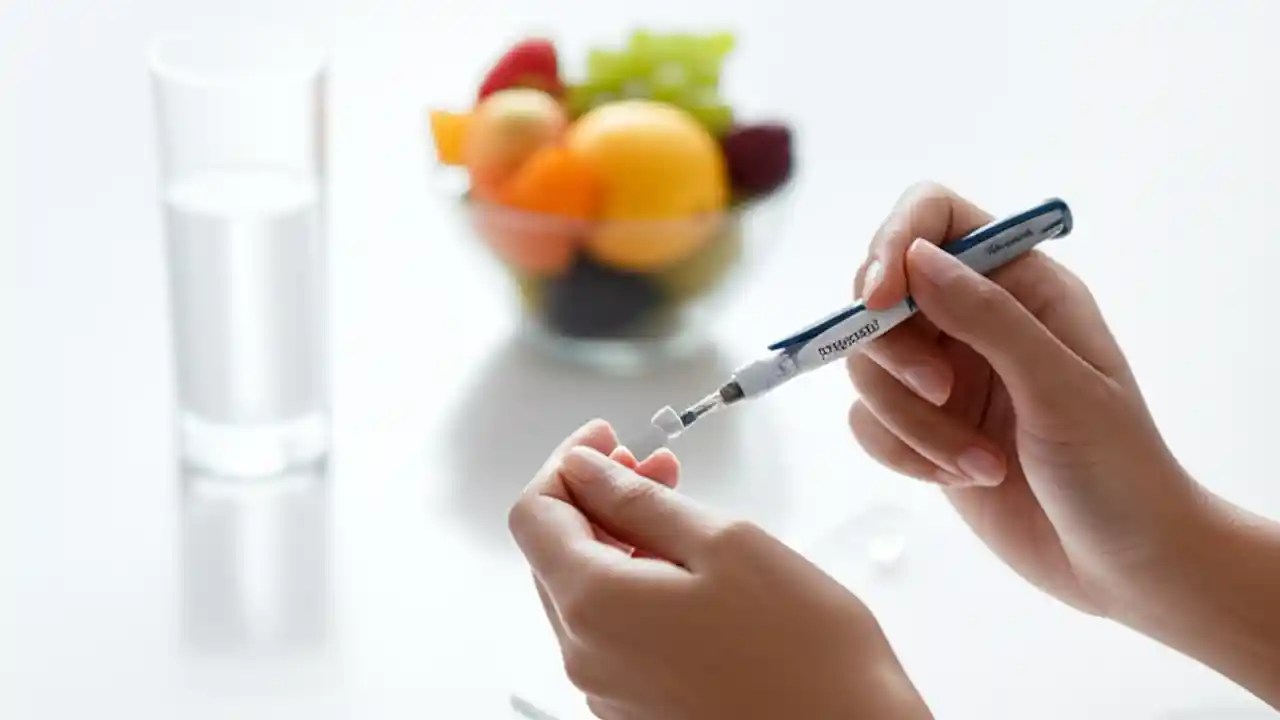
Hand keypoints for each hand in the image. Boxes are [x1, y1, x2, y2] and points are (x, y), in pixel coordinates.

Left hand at [509, 420, 930, 719]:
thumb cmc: (804, 653)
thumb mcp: (724, 544)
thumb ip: (639, 501)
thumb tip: (585, 469)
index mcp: (596, 607)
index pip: (533, 515)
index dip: (566, 463)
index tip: (605, 438)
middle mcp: (586, 658)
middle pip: (554, 555)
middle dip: (596, 497)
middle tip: (652, 463)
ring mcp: (609, 692)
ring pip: (585, 594)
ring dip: (617, 540)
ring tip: (679, 513)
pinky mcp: (638, 710)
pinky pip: (613, 634)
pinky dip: (633, 586)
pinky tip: (684, 569)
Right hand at [847, 182, 1198, 616]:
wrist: (1124, 566)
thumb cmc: (1117, 468)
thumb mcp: (1060, 386)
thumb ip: (987, 316)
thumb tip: (914, 256)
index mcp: (1023, 285)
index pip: (935, 218)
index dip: (894, 244)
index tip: (876, 299)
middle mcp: (976, 319)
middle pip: (881, 295)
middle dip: (897, 352)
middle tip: (942, 394)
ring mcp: (945, 375)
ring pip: (869, 366)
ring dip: (912, 422)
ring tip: (977, 463)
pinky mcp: (922, 429)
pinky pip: (870, 421)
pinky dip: (904, 453)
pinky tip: (962, 477)